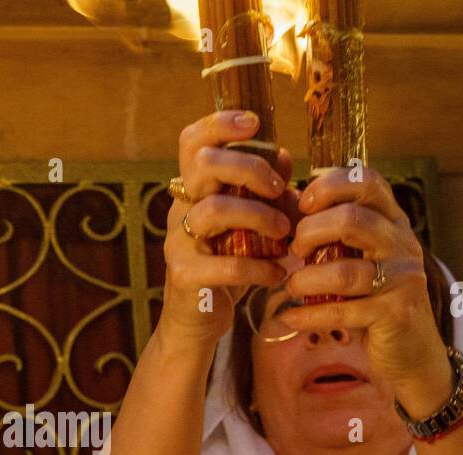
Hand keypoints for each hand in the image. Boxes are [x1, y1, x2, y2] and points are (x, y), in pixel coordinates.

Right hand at [162, 110, 296, 350]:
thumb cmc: (226, 266)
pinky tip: (277, 273)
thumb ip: (264, 193)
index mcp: (194, 191)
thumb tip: (284, 157)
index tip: (256, 123)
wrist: (198, 322)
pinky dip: (258, 267)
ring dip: (258, 217)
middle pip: (204, 165)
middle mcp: (180, 209)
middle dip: (249, 168)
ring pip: (214, 210)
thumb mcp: (248, 226)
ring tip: (285, 235)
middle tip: (279, 189)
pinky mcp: (184, 276)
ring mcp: (178, 242)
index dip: (220, 124)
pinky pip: (223, 263)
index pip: (193, 142)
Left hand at [281, 166, 451, 414]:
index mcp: (393, 221)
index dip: (329, 185)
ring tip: (291, 286)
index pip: (366, 182)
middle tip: (294, 249)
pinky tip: (290, 318)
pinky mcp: (395, 314)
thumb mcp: (358, 257)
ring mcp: (403, 279)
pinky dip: (310, 315)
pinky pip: (343, 312)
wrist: (412, 351)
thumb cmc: (374, 298)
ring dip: (307, 279)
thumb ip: (330, 231)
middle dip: (311, 232)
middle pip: (352, 220)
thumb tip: (285, 202)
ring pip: (345, 271)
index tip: (302, 203)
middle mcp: (402, 244)